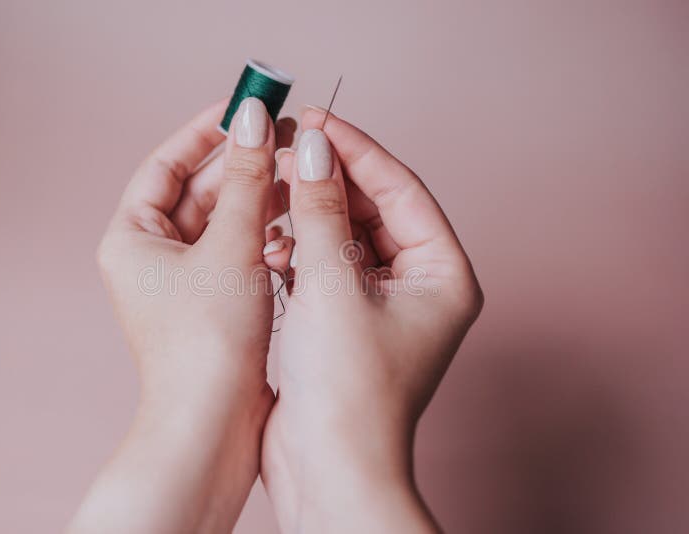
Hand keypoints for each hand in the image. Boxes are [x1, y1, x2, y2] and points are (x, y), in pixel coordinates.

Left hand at [67, 97, 294, 533]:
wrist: (213, 428)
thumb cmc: (206, 345)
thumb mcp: (230, 247)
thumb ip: (245, 178)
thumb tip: (255, 117)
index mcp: (132, 239)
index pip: (166, 164)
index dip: (206, 132)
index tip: (248, 109)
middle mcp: (151, 259)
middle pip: (200, 192)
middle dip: (244, 167)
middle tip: (289, 141)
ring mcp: (183, 284)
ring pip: (225, 224)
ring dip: (260, 203)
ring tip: (299, 184)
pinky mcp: (214, 305)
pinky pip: (238, 255)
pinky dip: (264, 241)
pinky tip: (292, 238)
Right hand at [261, 109, 482, 532]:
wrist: (328, 471)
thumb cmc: (348, 393)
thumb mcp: (332, 286)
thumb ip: (320, 211)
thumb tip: (311, 148)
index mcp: (442, 275)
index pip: (400, 189)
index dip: (356, 150)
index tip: (315, 120)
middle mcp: (418, 287)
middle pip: (372, 209)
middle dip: (327, 182)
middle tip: (284, 151)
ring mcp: (380, 305)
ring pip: (343, 237)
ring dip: (307, 217)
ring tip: (270, 202)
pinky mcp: (343, 322)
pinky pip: (323, 267)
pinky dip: (297, 252)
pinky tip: (270, 248)